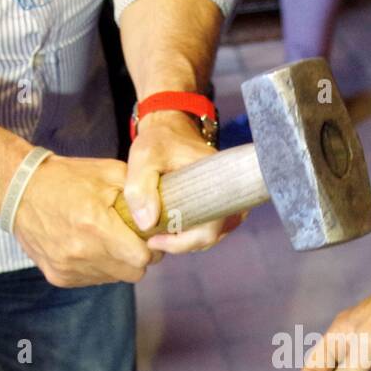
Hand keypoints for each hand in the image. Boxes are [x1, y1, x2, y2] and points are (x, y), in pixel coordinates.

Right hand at [12, 154, 156, 286]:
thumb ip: (141, 192)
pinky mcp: (59, 277)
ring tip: (107, 239)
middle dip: (138, 257)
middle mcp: (82, 252)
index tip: (147, 235)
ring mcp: (69, 268)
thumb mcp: (108, 173)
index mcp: (96, 225)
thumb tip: (165, 211)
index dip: (151, 247)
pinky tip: (89, 246)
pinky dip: (98, 267)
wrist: (19, 191)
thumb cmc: (67, 179)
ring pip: (114, 278)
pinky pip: (93, 279)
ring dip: (118, 263)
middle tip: (131, 238)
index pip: (143, 257)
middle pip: (133, 273)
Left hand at [123, 111, 241, 253]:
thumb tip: (147, 224)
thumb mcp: (144, 156)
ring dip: (187, 239)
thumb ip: (140, 186)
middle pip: (213, 235)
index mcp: (220, 182)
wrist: (171, 127)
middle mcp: (231, 193)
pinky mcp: (221, 201)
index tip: (154, 241)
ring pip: (213, 233)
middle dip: (182, 243)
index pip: (211, 228)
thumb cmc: (159, 140)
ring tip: (160, 231)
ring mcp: (228, 199)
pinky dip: (192, 232)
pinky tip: (172, 226)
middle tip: (153, 238)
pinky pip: (212, 226)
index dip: (183, 243)